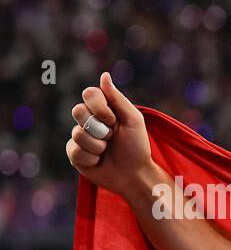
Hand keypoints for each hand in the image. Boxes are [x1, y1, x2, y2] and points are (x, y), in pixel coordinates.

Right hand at [65, 71, 156, 199]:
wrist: (134, 175)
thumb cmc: (137, 147)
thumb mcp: (133, 120)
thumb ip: (117, 98)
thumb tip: (104, 75)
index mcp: (103, 109)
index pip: (89, 94)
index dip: (99, 107)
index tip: (113, 121)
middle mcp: (89, 120)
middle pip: (78, 111)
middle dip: (99, 128)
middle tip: (112, 137)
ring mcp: (80, 136)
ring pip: (78, 134)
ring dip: (98, 146)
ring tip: (107, 151)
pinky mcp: (75, 153)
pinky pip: (75, 150)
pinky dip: (92, 158)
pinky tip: (99, 161)